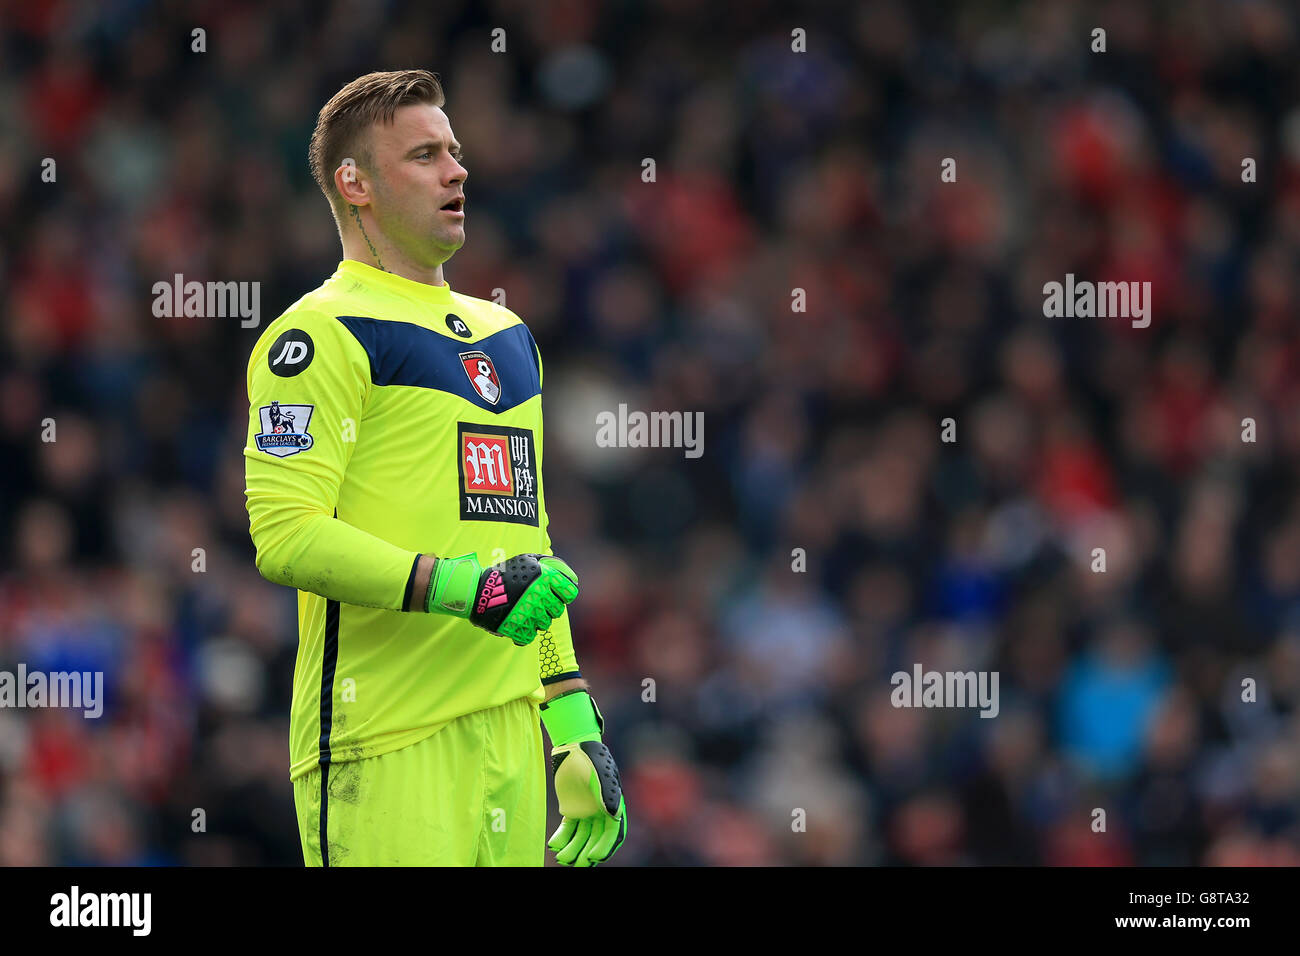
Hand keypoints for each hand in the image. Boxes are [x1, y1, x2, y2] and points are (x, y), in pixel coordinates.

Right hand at [426, 552, 578, 645]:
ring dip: (537, 619)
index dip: (564, 594)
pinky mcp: (518, 628)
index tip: (557, 595)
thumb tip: (567, 573)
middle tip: (535, 603)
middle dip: (549, 608)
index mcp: (545, 577)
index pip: (570, 592)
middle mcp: (540, 595)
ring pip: (545, 624)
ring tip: (524, 611)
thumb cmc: (504, 574)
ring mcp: (529, 613)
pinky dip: (525, 631)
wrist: (477, 591)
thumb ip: (549, 563)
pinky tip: (517, 622)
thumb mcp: (526, 559)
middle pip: (557, 610)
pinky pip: (531, 635)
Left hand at [548, 737, 626, 865]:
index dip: (604, 848)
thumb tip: (615, 816)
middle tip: (576, 864)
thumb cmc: (592, 760)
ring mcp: (586, 812)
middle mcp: (601, 812)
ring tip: (561, 858)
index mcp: (613, 806)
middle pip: (595, 839)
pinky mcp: (571, 809)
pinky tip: (554, 844)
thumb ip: (608, 795)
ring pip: (580, 837)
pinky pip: (567, 829)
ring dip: (572, 849)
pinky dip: (562, 838)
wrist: (574, 747)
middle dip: (586, 853)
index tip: (593, 857)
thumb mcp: (601, 776)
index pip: (612, 833)